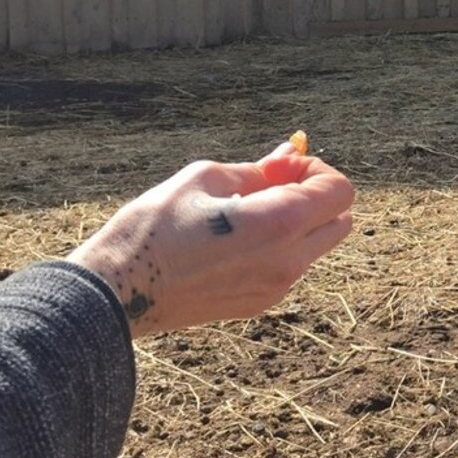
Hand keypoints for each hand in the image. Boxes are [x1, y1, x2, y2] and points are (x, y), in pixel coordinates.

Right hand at [66, 143, 354, 337]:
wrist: (116, 295)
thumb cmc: (153, 227)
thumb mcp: (205, 179)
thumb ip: (260, 169)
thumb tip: (291, 153)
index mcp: (280, 223)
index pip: (340, 191)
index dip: (316, 171)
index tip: (280, 168)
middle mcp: (289, 261)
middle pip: (340, 221)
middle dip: (317, 197)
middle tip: (269, 187)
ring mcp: (277, 288)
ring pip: (317, 246)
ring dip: (299, 223)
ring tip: (243, 213)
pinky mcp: (259, 304)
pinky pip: (291, 268)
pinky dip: (280, 247)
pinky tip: (233, 241)